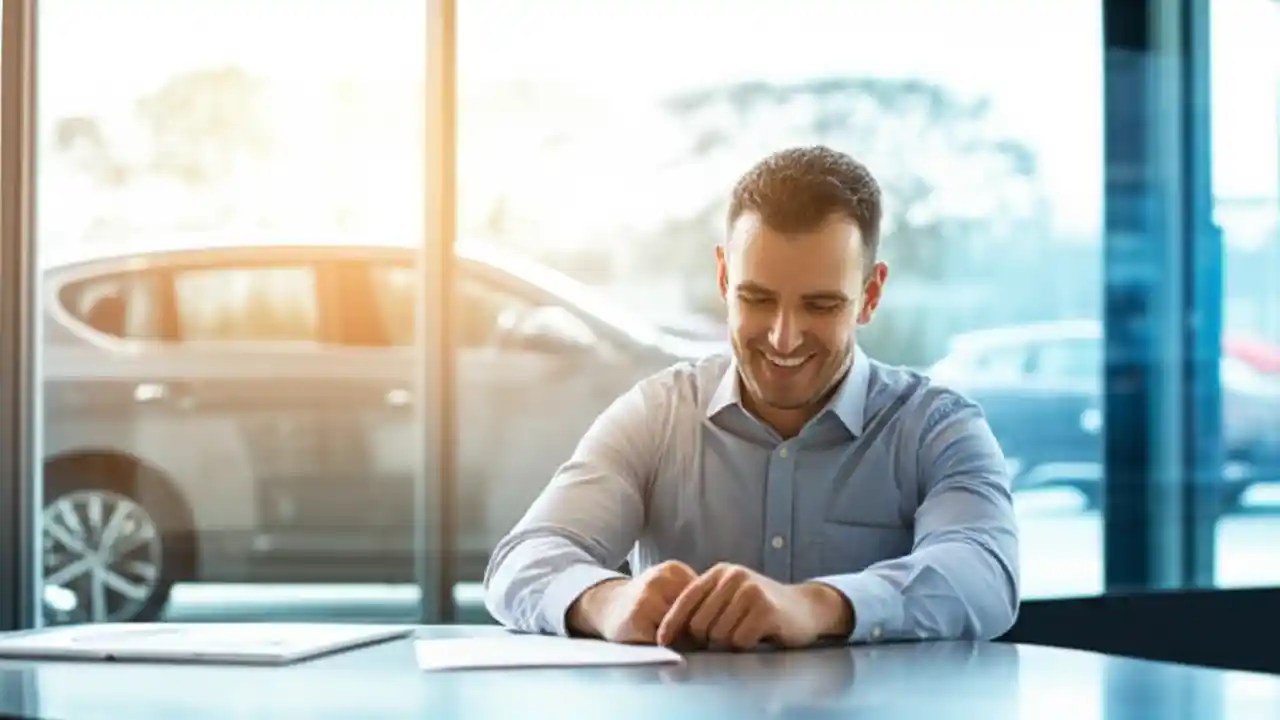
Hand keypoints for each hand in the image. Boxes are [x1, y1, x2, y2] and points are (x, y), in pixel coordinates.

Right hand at [567, 560, 697, 643]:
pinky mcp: (636, 619)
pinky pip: (663, 641)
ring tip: (674, 642)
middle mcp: (660, 580)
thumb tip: (722, 626)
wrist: (603, 606)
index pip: (707, 598)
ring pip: (681, 629)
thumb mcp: (669, 590)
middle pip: (695, 614)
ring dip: (683, 642)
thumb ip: (694, 600)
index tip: (706, 628)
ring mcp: (647, 598)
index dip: (710, 616)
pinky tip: (657, 645)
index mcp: (674, 570)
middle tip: (694, 641)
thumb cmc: (645, 603)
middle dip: (697, 631)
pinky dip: (666, 648)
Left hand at [656, 563, 852, 650]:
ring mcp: (750, 591)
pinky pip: (740, 640)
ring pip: (719, 635)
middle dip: (708, 639)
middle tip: (727, 638)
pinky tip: (759, 635)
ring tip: (746, 632)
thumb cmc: (762, 608)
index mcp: (719, 572)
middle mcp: (733, 577)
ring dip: (729, 643)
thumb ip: (706, 606)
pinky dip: (746, 645)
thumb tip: (673, 632)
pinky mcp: (765, 609)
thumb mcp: (731, 597)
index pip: (685, 599)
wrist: (806, 607)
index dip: (672, 623)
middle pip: (699, 624)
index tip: (662, 641)